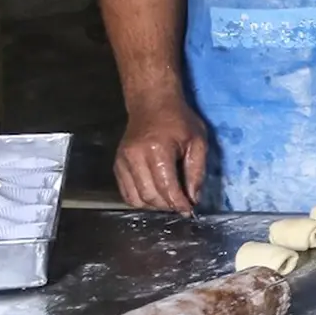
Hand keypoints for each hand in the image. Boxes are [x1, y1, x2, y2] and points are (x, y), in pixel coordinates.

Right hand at [114, 98, 206, 212]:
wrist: (152, 104)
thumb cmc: (179, 121)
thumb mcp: (198, 142)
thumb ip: (197, 172)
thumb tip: (194, 198)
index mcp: (157, 149)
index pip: (166, 187)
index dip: (179, 203)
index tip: (189, 210)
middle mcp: (135, 157)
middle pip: (150, 196)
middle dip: (168, 206)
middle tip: (182, 205)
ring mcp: (123, 161)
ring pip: (136, 198)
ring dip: (154, 206)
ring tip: (169, 200)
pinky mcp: (117, 165)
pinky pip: (126, 193)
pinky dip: (141, 200)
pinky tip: (155, 195)